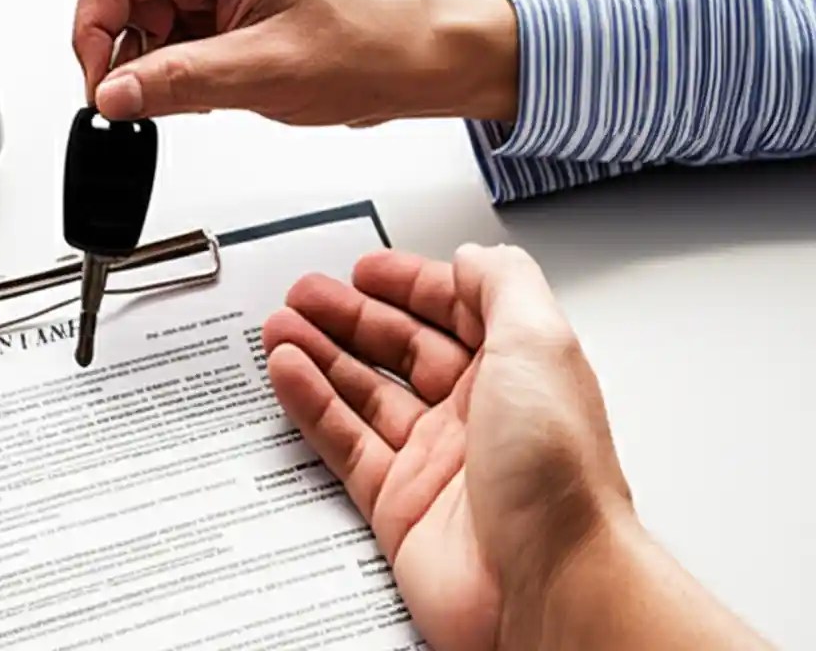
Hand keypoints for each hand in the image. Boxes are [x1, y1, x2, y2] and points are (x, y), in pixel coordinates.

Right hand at [73, 0, 517, 124]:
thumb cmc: (365, 43)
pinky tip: (203, 93)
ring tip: (195, 95)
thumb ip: (179, 82)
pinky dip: (169, 78)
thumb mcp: (265, 70)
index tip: (103, 87)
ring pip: (136, 25)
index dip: (93, 28)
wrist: (410, 62)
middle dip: (120, 53)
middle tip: (136, 100)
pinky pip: (164, 45)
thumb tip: (112, 96)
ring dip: (148, 70)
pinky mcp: (215, 18)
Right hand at [262, 245, 770, 649]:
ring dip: (320, 356)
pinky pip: (343, 443)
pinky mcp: (398, 504)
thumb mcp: (541, 344)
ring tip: (281, 328)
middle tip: (305, 294)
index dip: (409, 285)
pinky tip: (288, 375)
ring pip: (364, 395)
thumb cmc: (559, 477)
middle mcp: (478, 415)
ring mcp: (435, 460)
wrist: (547, 585)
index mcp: (517, 372)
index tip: (365, 269)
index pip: (455, 312)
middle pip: (401, 350)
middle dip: (351, 317)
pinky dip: (311, 406)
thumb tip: (473, 255)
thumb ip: (503, 285)